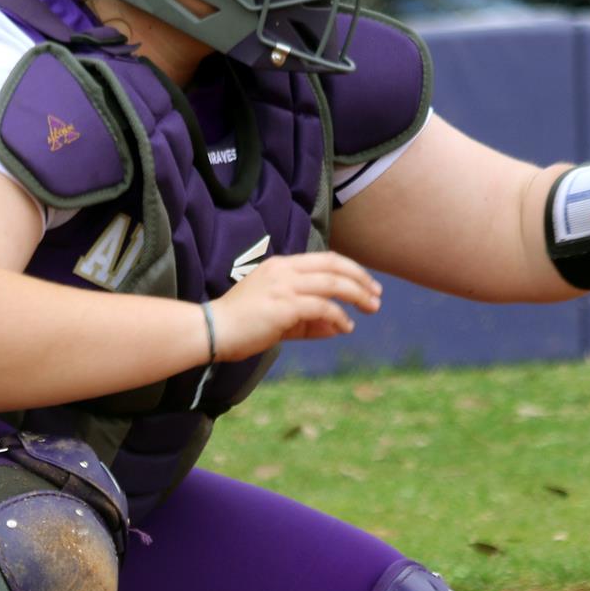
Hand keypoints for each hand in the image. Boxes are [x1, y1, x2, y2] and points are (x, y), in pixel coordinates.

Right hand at [208, 252, 381, 360]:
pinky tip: (345, 327)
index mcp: (281, 266)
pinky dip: (339, 316)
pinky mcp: (284, 305)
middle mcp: (285, 270)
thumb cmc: (242, 325)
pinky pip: (323, 307)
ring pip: (334, 283)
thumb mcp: (280, 319)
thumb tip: (341, 326)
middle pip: (335, 266)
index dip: (351, 270)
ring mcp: (284, 286)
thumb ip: (310, 321)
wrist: (212, 331)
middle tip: (377, 295)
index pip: (326, 259)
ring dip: (357, 295)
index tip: (367, 285)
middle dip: (361, 279)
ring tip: (371, 308)